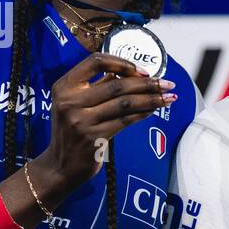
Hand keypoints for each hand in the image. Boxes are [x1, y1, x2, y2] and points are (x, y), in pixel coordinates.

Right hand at [33, 52, 175, 191]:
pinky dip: (144, 113)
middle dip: (148, 83)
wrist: (60, 166)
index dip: (122, 63)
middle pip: (117, 84)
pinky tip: (154, 110)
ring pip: (125, 103)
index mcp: (64, 86)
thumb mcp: (74, 104)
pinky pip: (126, 120)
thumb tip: (131, 73)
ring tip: (169, 97)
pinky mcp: (93, 138)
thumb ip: (96, 87)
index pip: (95, 61)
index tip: (142, 70)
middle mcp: (70, 101)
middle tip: (167, 83)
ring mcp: (81, 120)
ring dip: (151, 99)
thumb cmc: (72, 132)